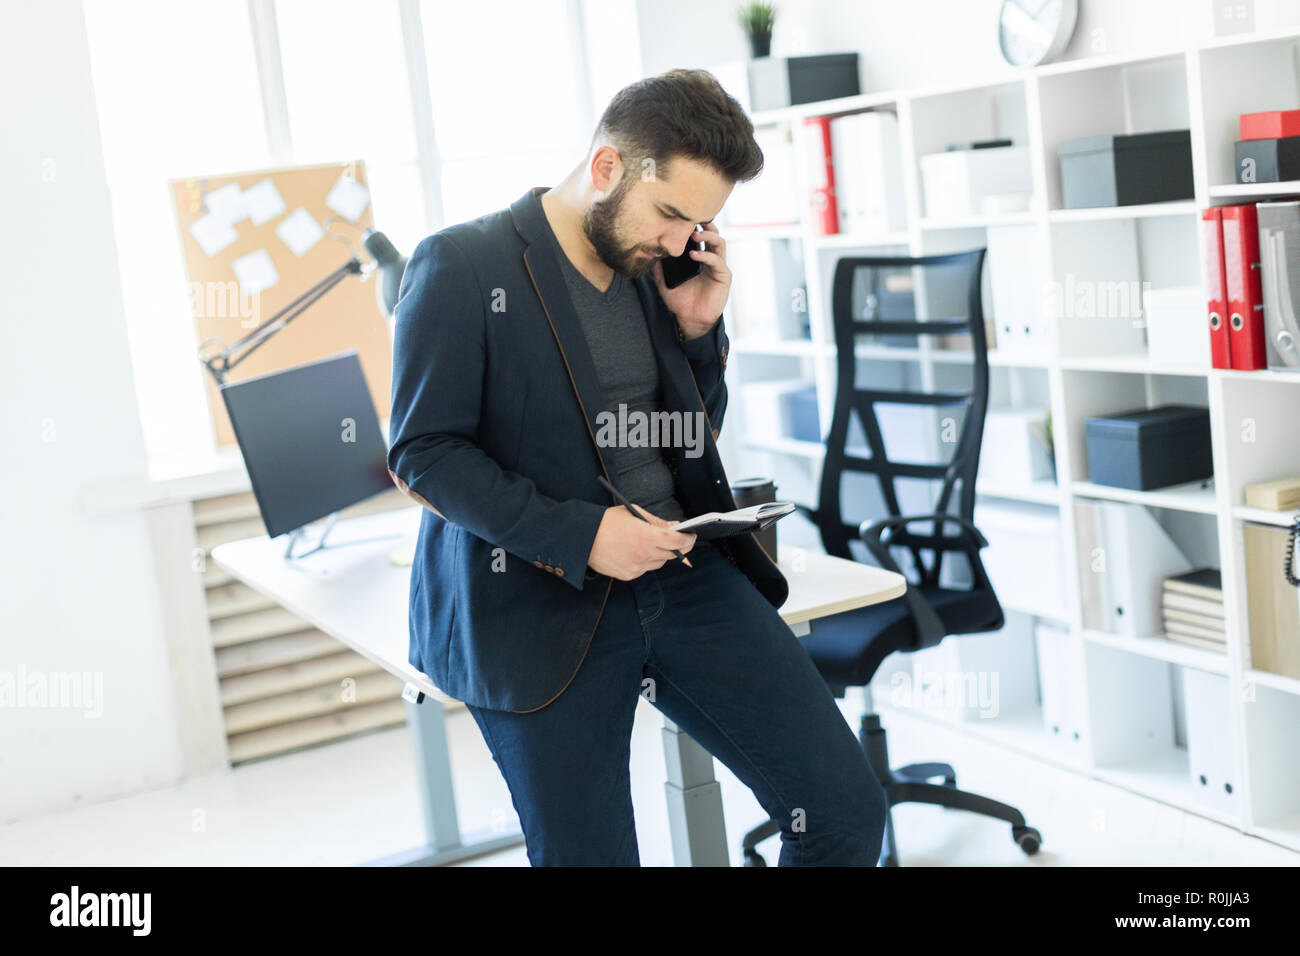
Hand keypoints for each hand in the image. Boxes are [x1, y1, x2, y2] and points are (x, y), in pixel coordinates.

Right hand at [587, 506, 696, 580]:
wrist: (582, 538)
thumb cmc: (607, 522)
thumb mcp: (634, 513)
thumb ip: (656, 522)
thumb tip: (675, 526)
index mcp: (646, 536)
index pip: (677, 541)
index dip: (688, 539)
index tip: (691, 535)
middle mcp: (643, 554)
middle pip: (672, 554)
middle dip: (678, 546)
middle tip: (680, 540)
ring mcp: (636, 567)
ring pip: (659, 562)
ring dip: (661, 554)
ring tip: (653, 544)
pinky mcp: (628, 575)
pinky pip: (645, 568)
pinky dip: (646, 561)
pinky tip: (638, 552)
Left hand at [652, 221, 728, 341]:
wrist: (689, 319)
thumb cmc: (680, 301)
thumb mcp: (664, 281)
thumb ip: (659, 268)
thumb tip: (649, 253)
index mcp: (700, 258)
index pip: (701, 235)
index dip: (695, 225)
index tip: (683, 218)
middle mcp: (712, 259)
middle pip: (714, 233)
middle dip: (705, 224)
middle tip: (692, 219)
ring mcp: (718, 267)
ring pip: (720, 243)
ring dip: (708, 236)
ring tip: (693, 235)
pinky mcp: (723, 277)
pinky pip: (718, 261)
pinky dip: (706, 255)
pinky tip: (694, 255)